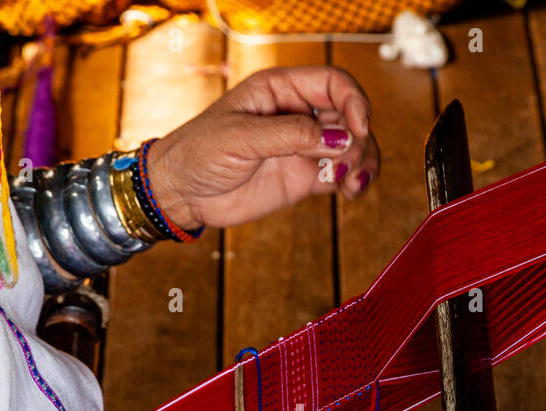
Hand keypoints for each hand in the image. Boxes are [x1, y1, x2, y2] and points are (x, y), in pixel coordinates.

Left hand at [144, 66, 380, 230]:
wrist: (182, 192)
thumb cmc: (199, 153)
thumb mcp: (241, 138)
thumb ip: (291, 135)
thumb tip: (341, 138)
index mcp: (280, 89)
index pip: (333, 83)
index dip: (353, 101)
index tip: (358, 128)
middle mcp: (298, 114)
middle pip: (350, 115)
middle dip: (360, 138)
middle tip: (350, 166)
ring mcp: (304, 146)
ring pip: (352, 146)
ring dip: (363, 162)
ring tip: (353, 185)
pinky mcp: (305, 176)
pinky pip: (342, 174)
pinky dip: (354, 182)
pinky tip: (350, 192)